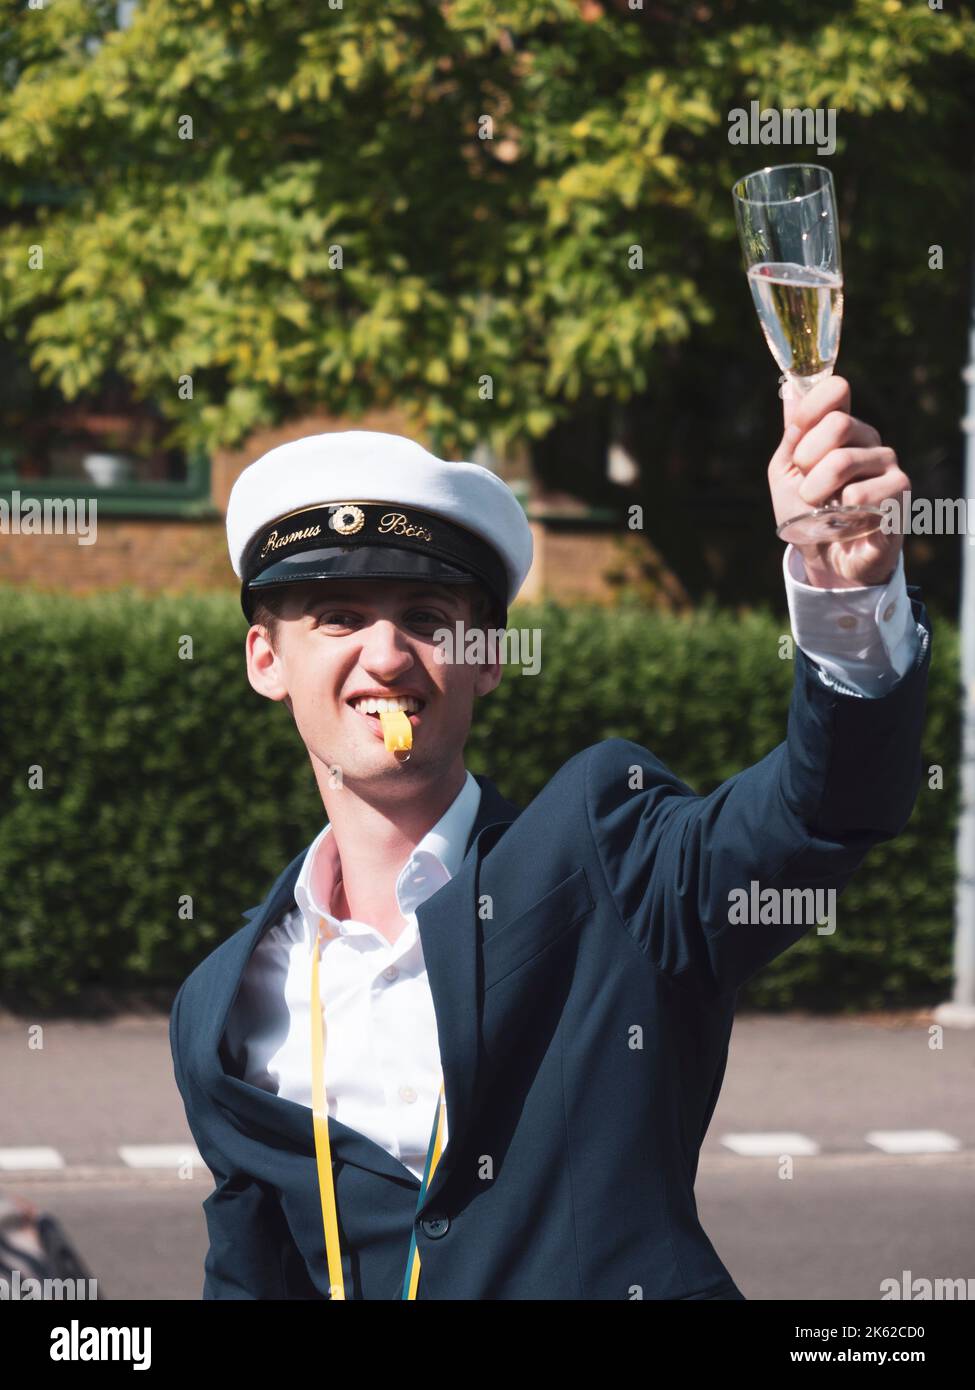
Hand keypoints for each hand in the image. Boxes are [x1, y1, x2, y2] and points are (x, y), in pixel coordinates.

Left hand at [767, 375, 908, 586]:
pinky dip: (839, 513)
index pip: (837, 390)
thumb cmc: (806, 512)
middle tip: (806, 486)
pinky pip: (860, 495)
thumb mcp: (786, 472)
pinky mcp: (899, 494)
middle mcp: (870, 441)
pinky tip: (844, 522)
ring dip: (816, 491)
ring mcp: (888, 465)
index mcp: (843, 429)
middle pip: (838, 423)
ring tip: (821, 509)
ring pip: (844, 460)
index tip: (795, 432)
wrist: (824, 558)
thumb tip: (790, 388)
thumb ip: (792, 434)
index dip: (811, 407)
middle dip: (807, 459)